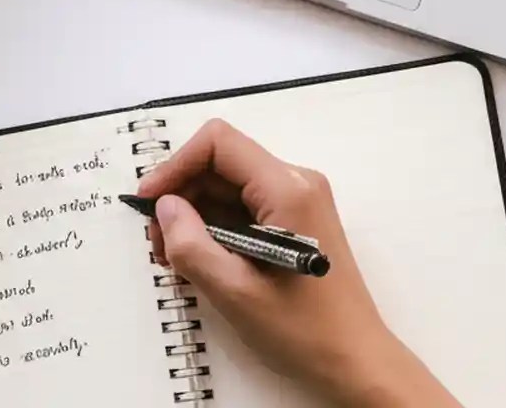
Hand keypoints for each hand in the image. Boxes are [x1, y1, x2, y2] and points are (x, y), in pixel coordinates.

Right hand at [139, 120, 460, 407]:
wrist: (356, 361)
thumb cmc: (304, 330)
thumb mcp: (234, 291)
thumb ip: (191, 244)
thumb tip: (165, 206)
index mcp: (288, 189)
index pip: (219, 143)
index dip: (175, 165)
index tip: (149, 203)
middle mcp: (297, 183)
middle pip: (221, 163)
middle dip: (182, 196)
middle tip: (161, 245)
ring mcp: (299, 200)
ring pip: (229, 186)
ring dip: (195, 215)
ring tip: (178, 260)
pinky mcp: (296, 220)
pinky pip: (244, 206)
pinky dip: (216, 227)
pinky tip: (203, 261)